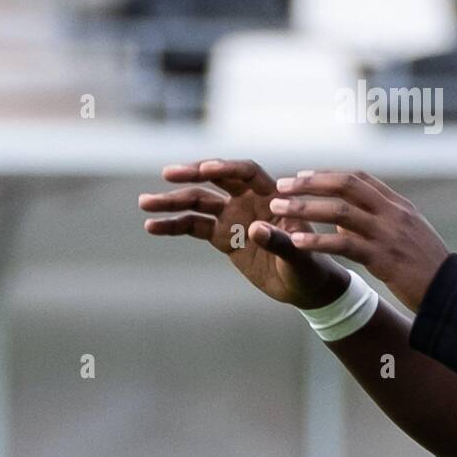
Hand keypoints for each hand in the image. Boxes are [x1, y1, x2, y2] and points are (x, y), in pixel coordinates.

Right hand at [140, 159, 349, 309]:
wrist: (305, 286)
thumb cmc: (310, 267)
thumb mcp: (300, 258)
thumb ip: (280, 242)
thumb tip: (254, 229)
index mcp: (273, 196)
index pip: (247, 173)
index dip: (227, 169)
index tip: (206, 170)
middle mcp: (250, 201)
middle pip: (216, 180)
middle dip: (192, 175)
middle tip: (167, 174)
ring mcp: (233, 217)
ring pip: (199, 203)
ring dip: (173, 202)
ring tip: (145, 203)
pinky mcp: (223, 237)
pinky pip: (194, 227)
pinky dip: (174, 226)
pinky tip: (152, 226)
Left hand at [267, 170, 450, 312]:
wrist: (451, 292)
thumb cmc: (426, 267)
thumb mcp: (406, 236)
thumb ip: (376, 223)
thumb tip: (340, 219)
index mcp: (399, 205)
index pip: (359, 178)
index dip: (327, 174)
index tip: (302, 175)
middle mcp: (394, 213)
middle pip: (345, 185)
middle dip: (309, 183)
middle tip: (280, 185)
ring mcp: (389, 234)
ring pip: (340, 212)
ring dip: (305, 208)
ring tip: (278, 210)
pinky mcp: (384, 258)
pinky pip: (344, 244)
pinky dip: (318, 240)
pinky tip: (297, 242)